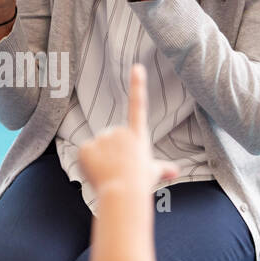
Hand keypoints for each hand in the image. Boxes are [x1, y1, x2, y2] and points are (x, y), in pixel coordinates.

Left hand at [79, 65, 178, 196]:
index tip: (137, 66)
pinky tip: (97, 172)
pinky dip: (87, 163)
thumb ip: (162, 169)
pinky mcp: (87, 146)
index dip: (138, 85)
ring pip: (97, 146)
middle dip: (112, 151)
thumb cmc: (139, 185)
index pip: (138, 105)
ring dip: (100, 157)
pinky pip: (84, 152)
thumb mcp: (152, 173)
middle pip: (111, 137)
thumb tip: (175, 171)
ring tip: (109, 172)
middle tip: (118, 168)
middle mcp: (120, 131)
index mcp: (137, 135)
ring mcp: (103, 138)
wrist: (124, 194)